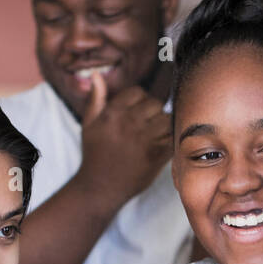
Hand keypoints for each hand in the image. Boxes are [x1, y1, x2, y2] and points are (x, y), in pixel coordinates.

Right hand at [77, 71, 171, 209]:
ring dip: (163, 126)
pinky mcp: (157, 155)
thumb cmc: (94, 155)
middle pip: (155, 103)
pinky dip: (171, 139)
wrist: (99, 188)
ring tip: (154, 137)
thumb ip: (96, 99)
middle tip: (146, 127)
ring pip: (166, 118)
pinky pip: (173, 136)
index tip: (135, 113)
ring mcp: (144, 139)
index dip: (138, 101)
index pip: (138, 92)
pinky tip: (161, 146)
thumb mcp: (89, 125)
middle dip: (152, 113)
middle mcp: (129, 123)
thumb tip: (96, 75)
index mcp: (112, 113)